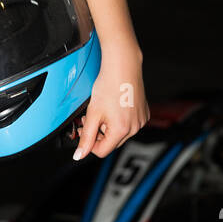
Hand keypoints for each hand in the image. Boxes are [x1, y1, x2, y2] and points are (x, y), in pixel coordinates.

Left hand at [71, 45, 149, 160]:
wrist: (123, 66)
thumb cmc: (109, 85)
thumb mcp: (92, 113)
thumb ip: (85, 136)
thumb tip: (79, 155)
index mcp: (121, 130)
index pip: (102, 151)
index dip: (89, 144)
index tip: (84, 133)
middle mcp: (135, 128)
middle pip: (112, 142)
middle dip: (99, 134)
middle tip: (90, 119)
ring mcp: (141, 120)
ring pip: (120, 133)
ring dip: (109, 127)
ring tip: (103, 110)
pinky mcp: (144, 113)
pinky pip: (130, 124)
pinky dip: (120, 119)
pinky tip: (115, 106)